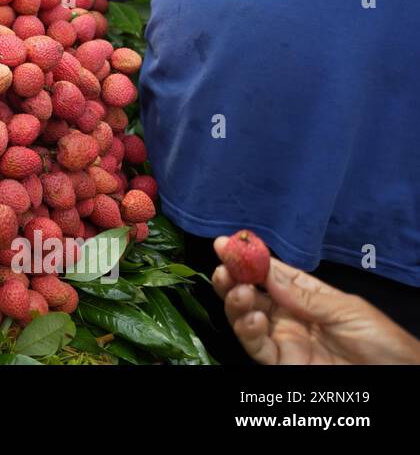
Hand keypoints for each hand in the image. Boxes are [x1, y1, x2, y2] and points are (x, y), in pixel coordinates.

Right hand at [212, 237, 419, 363]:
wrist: (398, 377)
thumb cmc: (383, 341)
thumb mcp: (348, 309)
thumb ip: (305, 296)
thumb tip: (267, 273)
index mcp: (306, 296)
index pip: (271, 274)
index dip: (249, 259)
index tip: (226, 244)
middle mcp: (289, 316)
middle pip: (251, 294)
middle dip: (232, 279)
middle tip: (222, 267)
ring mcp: (284, 340)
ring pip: (246, 318)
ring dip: (236, 303)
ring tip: (238, 292)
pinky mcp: (282, 363)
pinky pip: (256, 347)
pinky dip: (248, 331)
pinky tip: (252, 318)